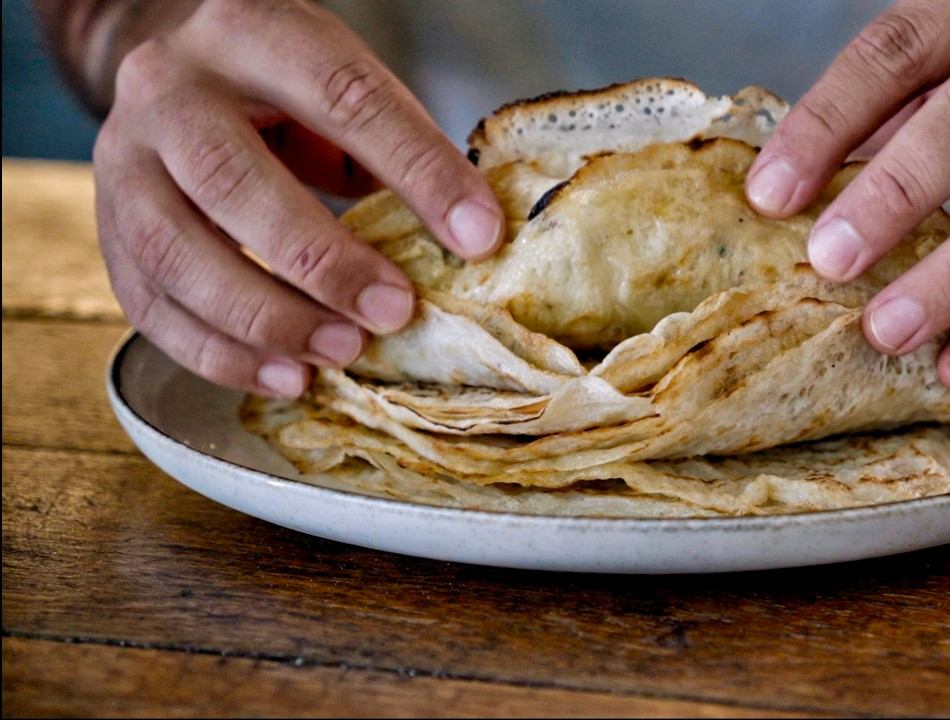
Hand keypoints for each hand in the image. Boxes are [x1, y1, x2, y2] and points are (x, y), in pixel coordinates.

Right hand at [92, 0, 504, 396]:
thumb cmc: (284, 88)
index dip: (417, 169)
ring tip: (341, 354)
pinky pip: (148, 303)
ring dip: (265, 318)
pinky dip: (218, 354)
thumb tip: (469, 238)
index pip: (342, 97)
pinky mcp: (108, 227)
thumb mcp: (342, 84)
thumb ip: (398, 147)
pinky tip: (285, 376)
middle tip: (393, 311)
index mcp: (249, 31)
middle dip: (319, 260)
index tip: (477, 237)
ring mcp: (123, 160)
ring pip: (174, 252)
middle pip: (230, 179)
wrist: (180, 72)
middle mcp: (168, 90)